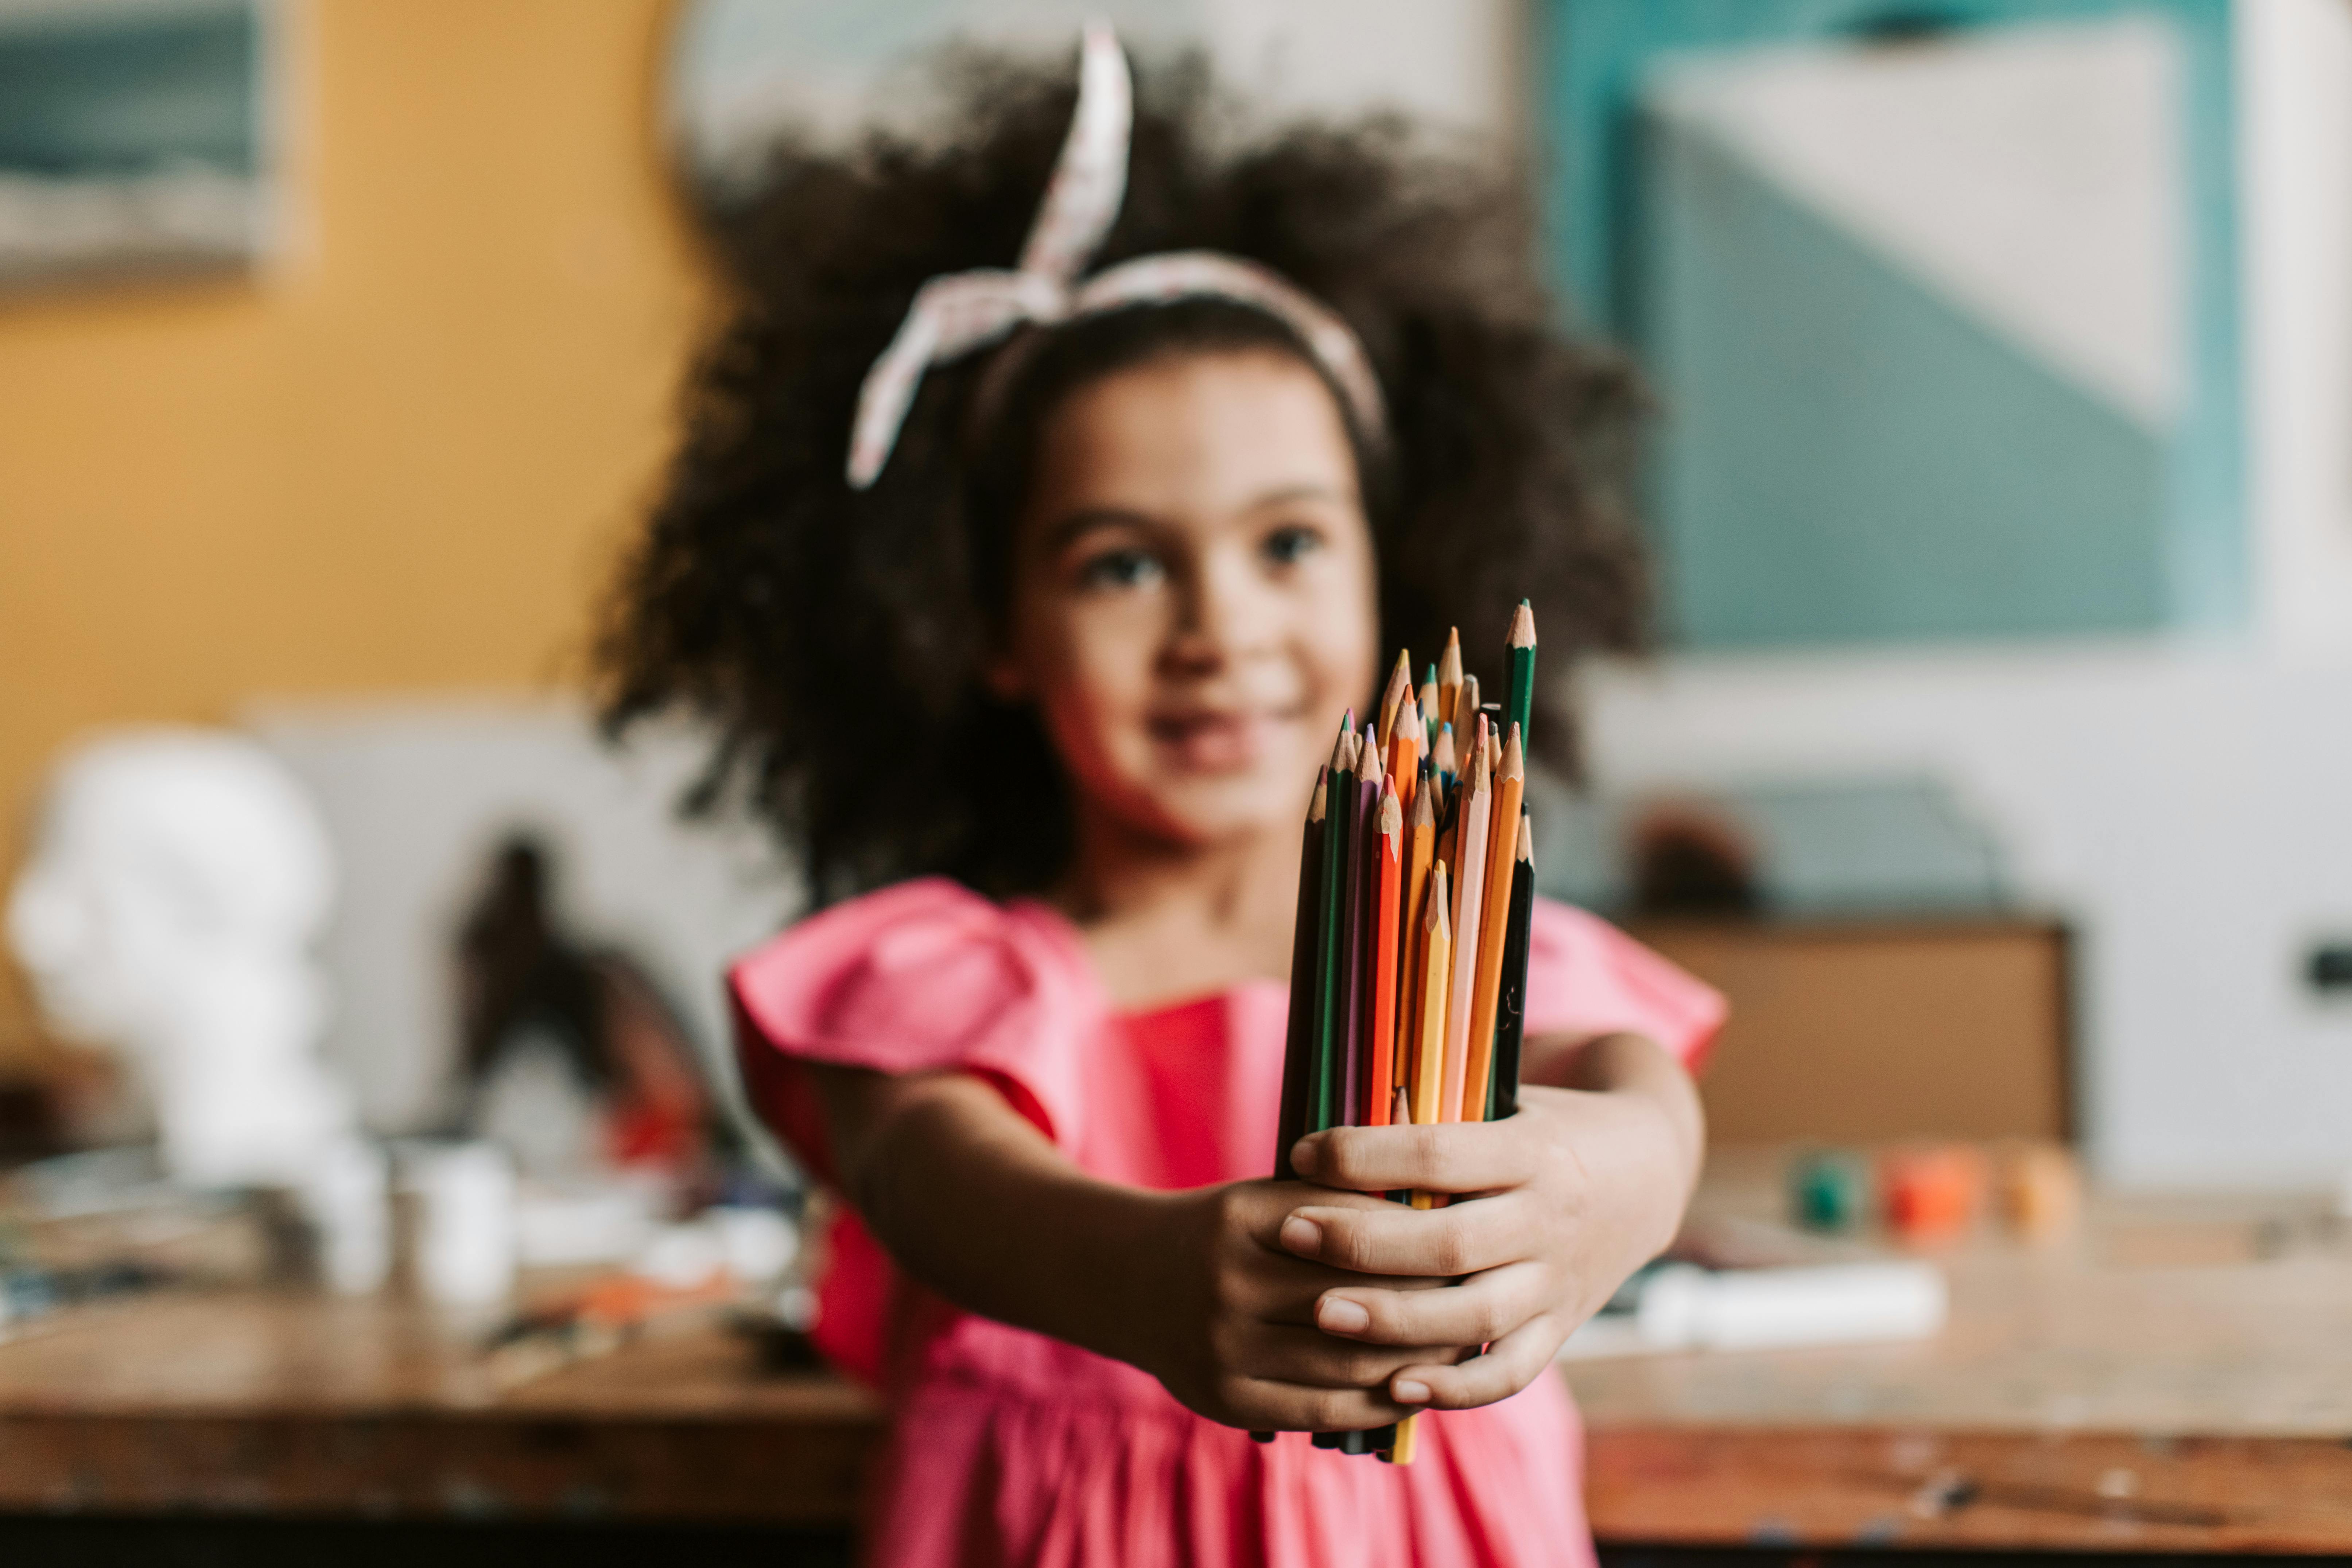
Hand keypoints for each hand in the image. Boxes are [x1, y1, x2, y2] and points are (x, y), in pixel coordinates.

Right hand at [1129, 1178, 1473, 1430]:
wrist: (1129, 1280)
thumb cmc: (1227, 1234)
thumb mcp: (1269, 1199)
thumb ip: (1339, 1207)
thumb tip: (1445, 1220)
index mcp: (1243, 1215)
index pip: (1356, 1229)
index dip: (1421, 1241)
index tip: (1471, 1243)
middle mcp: (1228, 1279)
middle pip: (1358, 1298)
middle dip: (1431, 1304)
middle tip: (1483, 1300)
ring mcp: (1222, 1343)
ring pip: (1347, 1360)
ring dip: (1416, 1360)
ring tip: (1462, 1349)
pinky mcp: (1224, 1398)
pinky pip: (1322, 1407)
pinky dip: (1377, 1403)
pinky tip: (1412, 1391)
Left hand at [1277, 1054, 1700, 1411]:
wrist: (1647, 1173)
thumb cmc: (1543, 1126)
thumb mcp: (1504, 1102)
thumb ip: (1435, 1117)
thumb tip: (1333, 1127)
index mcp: (1533, 1151)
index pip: (1439, 1155)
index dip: (1364, 1156)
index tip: (1301, 1154)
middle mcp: (1550, 1220)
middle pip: (1450, 1243)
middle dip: (1361, 1243)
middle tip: (1290, 1234)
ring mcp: (1559, 1282)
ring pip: (1473, 1317)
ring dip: (1394, 1320)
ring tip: (1320, 1313)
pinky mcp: (1562, 1329)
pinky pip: (1509, 1373)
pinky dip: (1453, 1389)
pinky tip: (1393, 1388)